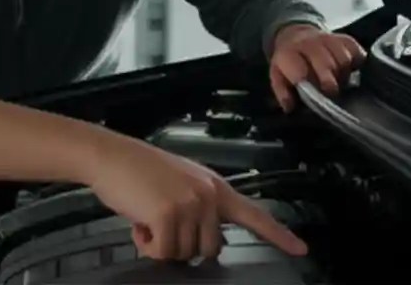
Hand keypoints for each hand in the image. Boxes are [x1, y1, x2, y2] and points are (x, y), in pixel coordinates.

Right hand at [86, 137, 307, 260]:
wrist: (109, 155)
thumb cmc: (137, 170)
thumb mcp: (180, 183)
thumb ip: (200, 207)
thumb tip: (205, 241)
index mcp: (215, 186)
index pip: (254, 214)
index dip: (278, 235)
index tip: (300, 249)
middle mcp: (209, 195)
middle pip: (211, 249)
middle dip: (183, 246)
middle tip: (160, 224)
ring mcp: (190, 205)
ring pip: (184, 254)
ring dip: (161, 245)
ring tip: (146, 217)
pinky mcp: (169, 215)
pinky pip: (162, 253)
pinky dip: (146, 245)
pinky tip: (137, 223)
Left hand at [269, 23, 365, 111]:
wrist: (297, 36)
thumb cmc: (290, 63)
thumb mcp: (278, 77)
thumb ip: (282, 92)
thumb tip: (290, 107)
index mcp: (289, 55)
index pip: (300, 71)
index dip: (308, 84)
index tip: (314, 94)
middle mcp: (309, 44)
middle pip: (326, 64)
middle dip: (329, 83)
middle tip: (330, 93)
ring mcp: (328, 39)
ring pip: (343, 59)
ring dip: (343, 75)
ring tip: (338, 81)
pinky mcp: (345, 38)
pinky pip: (356, 51)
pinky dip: (356, 63)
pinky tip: (349, 70)